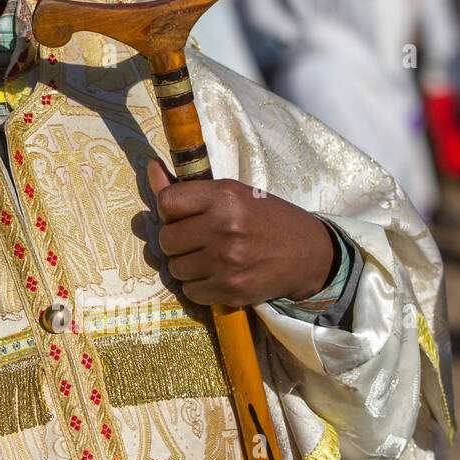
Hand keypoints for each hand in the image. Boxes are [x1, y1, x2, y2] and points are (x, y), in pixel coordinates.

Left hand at [145, 158, 334, 306]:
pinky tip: (217, 275)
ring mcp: (228, 262)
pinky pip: (191, 291)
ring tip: (210, 257)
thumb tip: (150, 167)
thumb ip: (187, 188)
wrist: (309, 253)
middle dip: (176, 241)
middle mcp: (224, 228)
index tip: (185, 215)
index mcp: (224, 197)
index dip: (171, 211)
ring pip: (175, 268)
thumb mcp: (232, 193)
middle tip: (198, 239)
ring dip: (187, 265)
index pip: (166, 202)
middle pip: (166, 239)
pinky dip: (199, 286)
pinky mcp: (232, 290)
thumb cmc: (266, 219)